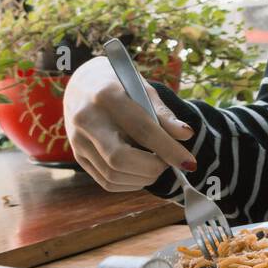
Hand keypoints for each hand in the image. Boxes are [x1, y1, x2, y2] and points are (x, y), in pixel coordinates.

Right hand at [62, 56, 196, 191]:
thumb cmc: (120, 86)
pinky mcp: (78, 156)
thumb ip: (163, 114)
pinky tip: (140, 171)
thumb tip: (186, 135)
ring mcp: (78, 140)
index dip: (168, 149)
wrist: (82, 84)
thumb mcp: (143, 89)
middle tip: (168, 164)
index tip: (189, 163)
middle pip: (120, 159)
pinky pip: (106, 181)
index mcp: (107, 95)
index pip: (141, 129)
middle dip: (152, 168)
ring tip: (155, 165)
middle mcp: (87, 119)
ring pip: (113, 175)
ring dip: (142, 178)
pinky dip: (130, 183)